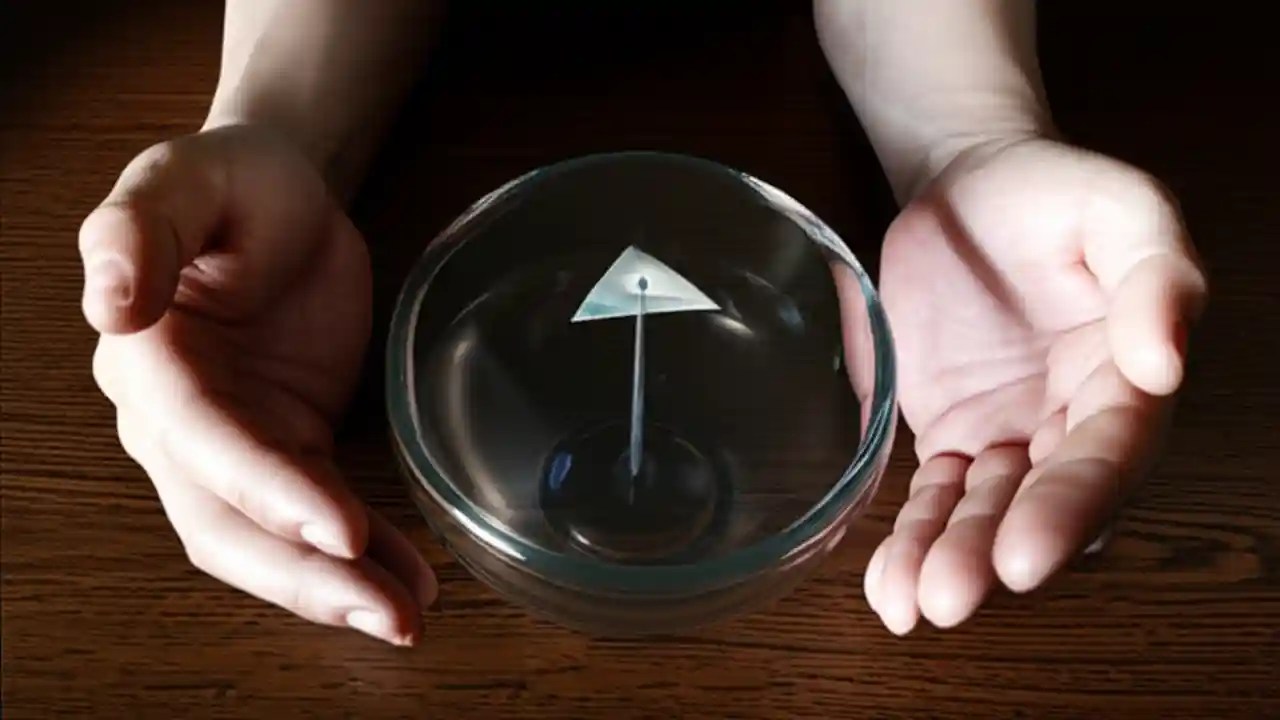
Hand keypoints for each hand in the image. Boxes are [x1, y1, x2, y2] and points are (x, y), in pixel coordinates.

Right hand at [82, 125, 435, 645]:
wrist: (280, 201)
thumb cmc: (234, 181)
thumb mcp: (189, 177)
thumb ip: (139, 228)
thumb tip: (108, 303)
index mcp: (148, 354)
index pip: (202, 437)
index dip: (266, 489)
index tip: (342, 528)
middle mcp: (173, 418)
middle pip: (224, 518)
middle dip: (303, 575)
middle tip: (390, 614)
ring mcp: (227, 444)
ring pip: (261, 541)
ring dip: (331, 588)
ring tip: (407, 615)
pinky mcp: (280, 448)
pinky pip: (309, 520)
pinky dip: (357, 557)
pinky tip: (406, 580)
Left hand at [864, 137, 1206, 633]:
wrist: (967, 185)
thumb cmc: (1051, 190)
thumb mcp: (1121, 207)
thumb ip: (1156, 275)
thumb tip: (1162, 365)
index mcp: (1128, 377)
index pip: (1109, 454)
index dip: (1071, 506)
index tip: (1027, 554)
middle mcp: (1074, 421)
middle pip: (1046, 501)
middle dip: (998, 551)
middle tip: (952, 595)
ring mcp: (1011, 434)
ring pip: (984, 512)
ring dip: (949, 559)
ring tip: (908, 603)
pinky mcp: (954, 434)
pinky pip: (935, 495)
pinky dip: (912, 538)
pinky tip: (887, 584)